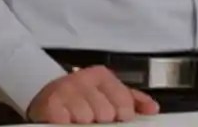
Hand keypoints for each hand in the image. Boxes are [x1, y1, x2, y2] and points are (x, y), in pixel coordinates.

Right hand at [26, 66, 159, 123]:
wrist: (44, 93)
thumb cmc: (80, 95)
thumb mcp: (107, 92)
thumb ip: (131, 99)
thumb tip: (152, 109)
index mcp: (101, 76)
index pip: (123, 104)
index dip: (122, 116)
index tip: (116, 118)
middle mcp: (83, 79)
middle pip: (105, 114)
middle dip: (100, 121)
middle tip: (93, 118)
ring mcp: (66, 91)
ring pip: (86, 119)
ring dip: (82, 123)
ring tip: (78, 119)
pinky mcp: (50, 104)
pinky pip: (67, 123)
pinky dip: (68, 125)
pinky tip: (67, 121)